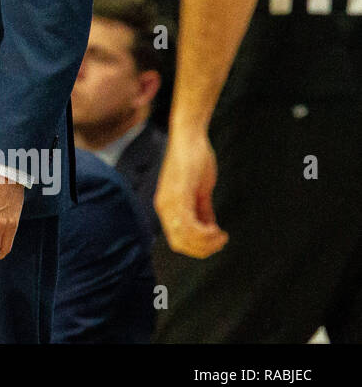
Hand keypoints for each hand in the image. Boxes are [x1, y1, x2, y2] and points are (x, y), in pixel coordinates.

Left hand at [155, 127, 227, 257]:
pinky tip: (217, 229)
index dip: (198, 248)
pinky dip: (204, 233)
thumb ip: (202, 210)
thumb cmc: (194, 161)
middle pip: (180, 244)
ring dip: (206, 243)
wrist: (189, 137)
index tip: (216, 242)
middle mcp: (164, 207)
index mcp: (167, 207)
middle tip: (221, 241)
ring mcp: (170, 201)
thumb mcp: (199, 190)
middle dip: (204, 249)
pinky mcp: (179, 194)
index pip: (178, 241)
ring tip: (221, 236)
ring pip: (185, 237)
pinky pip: (188, 224)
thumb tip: (210, 228)